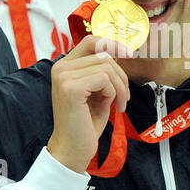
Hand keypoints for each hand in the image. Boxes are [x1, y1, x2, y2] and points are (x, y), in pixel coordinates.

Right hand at [46, 35, 130, 173]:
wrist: (74, 149)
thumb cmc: (86, 122)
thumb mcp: (96, 91)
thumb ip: (101, 71)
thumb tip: (121, 51)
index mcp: (64, 67)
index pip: (90, 41)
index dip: (112, 44)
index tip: (129, 55)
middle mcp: (60, 68)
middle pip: (104, 55)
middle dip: (121, 76)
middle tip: (123, 98)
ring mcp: (63, 77)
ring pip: (107, 67)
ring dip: (120, 87)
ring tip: (118, 105)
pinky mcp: (70, 88)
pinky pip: (104, 79)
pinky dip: (113, 93)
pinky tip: (110, 108)